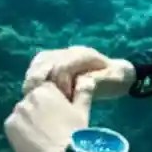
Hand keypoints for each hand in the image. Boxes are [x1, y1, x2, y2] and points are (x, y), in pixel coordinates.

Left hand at [4, 78, 94, 151]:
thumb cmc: (76, 134)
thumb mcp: (82, 111)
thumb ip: (83, 91)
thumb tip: (87, 78)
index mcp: (46, 89)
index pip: (45, 89)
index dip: (52, 101)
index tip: (58, 114)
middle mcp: (28, 97)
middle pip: (32, 100)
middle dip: (39, 109)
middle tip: (50, 126)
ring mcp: (17, 112)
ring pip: (23, 113)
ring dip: (29, 120)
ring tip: (41, 135)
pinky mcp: (9, 126)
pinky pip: (14, 125)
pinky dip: (20, 131)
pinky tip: (31, 141)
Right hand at [22, 46, 136, 100]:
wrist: (118, 74)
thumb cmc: (116, 80)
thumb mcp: (112, 81)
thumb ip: (96, 81)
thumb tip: (80, 82)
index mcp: (85, 55)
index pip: (63, 66)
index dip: (60, 84)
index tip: (65, 100)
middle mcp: (71, 51)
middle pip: (45, 59)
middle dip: (40, 79)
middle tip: (38, 98)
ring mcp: (62, 54)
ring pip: (39, 61)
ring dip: (33, 78)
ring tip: (32, 96)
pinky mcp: (55, 61)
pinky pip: (38, 65)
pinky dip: (33, 77)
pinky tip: (33, 92)